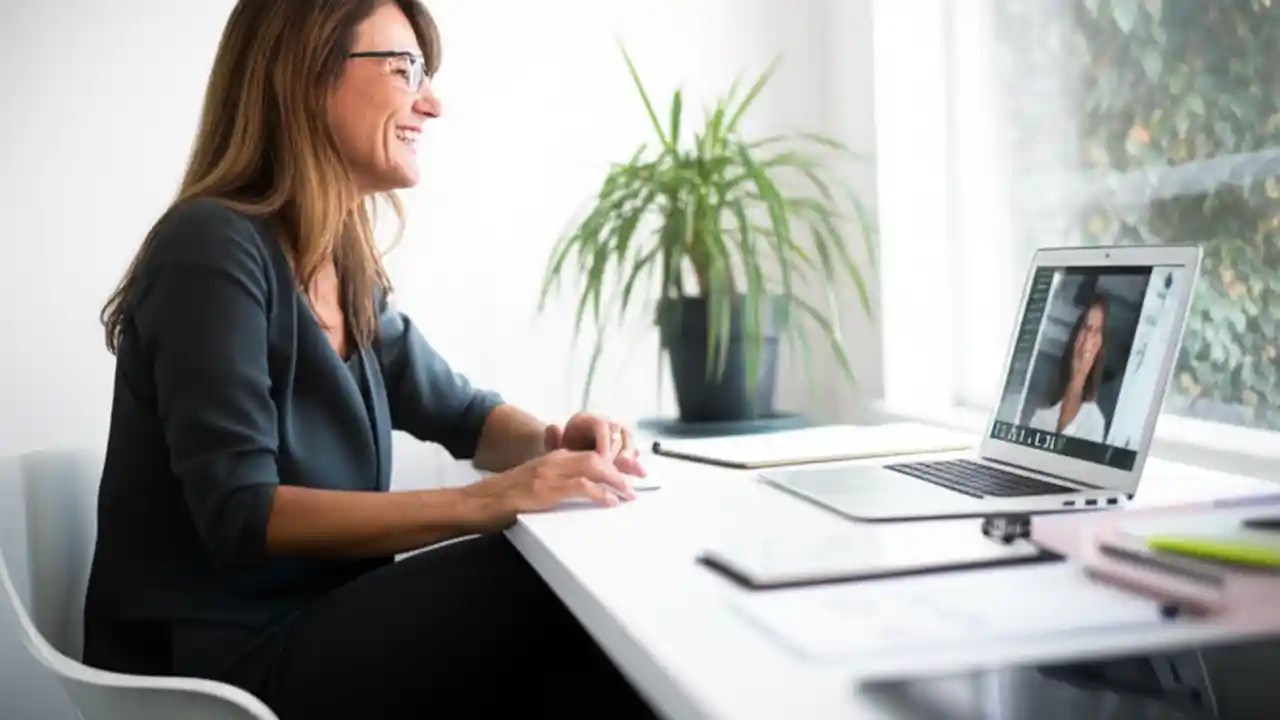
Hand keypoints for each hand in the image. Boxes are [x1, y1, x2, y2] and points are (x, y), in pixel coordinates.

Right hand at [463, 449, 637, 530]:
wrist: (476, 503)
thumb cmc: (502, 498)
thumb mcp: (531, 482)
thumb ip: (554, 481)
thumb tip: (578, 490)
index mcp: (551, 458)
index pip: (590, 454)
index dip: (613, 463)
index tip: (629, 474)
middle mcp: (552, 461)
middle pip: (597, 457)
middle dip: (621, 469)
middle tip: (637, 483)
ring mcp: (548, 474)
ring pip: (593, 468)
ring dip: (615, 481)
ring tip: (629, 494)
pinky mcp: (544, 490)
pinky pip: (580, 487)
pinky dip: (599, 493)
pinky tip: (610, 502)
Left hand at [543, 412, 646, 477]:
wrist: (565, 464)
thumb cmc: (561, 457)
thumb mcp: (554, 452)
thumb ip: (552, 441)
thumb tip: (553, 427)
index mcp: (585, 420)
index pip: (600, 425)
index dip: (605, 441)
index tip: (603, 458)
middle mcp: (602, 424)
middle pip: (618, 432)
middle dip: (621, 450)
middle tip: (620, 466)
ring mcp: (615, 435)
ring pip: (628, 441)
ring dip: (631, 456)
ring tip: (633, 471)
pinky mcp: (623, 449)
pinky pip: (633, 452)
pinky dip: (636, 464)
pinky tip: (640, 473)